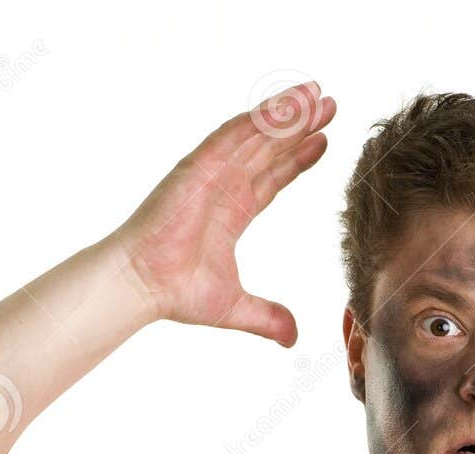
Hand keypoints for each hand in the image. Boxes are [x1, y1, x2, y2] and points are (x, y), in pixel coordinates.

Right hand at [110, 81, 336, 346]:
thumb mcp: (237, 306)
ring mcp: (211, 173)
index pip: (273, 177)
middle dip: (301, 125)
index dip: (298, 158)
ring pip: (256, 134)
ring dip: (286, 112)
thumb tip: (293, 339)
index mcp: (234, 211)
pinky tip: (286, 105)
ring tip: (316, 94)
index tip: (324, 140)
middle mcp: (224, 186)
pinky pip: (233, 135)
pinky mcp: (197, 167)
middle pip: (270, 147)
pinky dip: (259, 118)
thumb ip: (268, 318)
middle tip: (330, 104)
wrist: (145, 286)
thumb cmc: (177, 292)